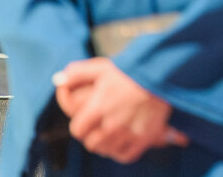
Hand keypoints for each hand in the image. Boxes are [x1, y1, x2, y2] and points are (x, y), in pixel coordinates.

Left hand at [56, 58, 186, 163]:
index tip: (88, 121)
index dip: (81, 126)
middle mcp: (111, 124)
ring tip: (112, 134)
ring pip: (107, 150)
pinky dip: (122, 152)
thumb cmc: (133, 69)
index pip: (77, 130)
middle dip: (93, 136)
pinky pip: (126, 155)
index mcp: (98, 107)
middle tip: (101, 127)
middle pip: (91, 143)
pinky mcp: (145, 137)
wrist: (164, 73)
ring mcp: (129, 132)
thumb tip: (58, 79)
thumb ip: (78, 73)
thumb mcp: (103, 66)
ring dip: (106, 144)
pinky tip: (124, 142)